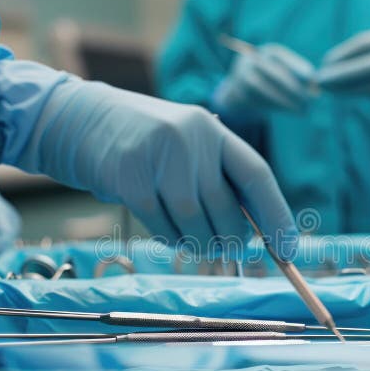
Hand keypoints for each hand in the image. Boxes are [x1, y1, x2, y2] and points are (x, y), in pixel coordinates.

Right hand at [0, 60, 298, 259]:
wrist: (81, 120)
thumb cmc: (144, 142)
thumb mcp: (187, 145)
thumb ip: (217, 177)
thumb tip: (253, 231)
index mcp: (212, 130)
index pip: (257, 176)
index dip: (276, 215)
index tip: (289, 248)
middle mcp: (190, 139)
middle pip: (226, 208)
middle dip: (232, 239)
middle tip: (229, 250)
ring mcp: (158, 158)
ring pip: (195, 223)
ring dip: (200, 245)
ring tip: (197, 244)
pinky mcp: (129, 179)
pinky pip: (162, 226)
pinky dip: (171, 239)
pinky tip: (169, 232)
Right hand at [213, 44, 314, 113]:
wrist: (239, 91)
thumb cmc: (270, 80)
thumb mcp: (281, 72)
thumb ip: (296, 76)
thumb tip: (315, 87)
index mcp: (263, 52)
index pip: (280, 56)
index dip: (297, 66)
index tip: (312, 79)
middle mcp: (250, 62)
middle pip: (274, 74)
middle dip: (294, 89)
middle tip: (309, 102)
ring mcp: (241, 78)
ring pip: (266, 90)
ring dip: (286, 102)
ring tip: (302, 111)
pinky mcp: (237, 95)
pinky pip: (259, 102)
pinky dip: (277, 108)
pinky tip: (289, 111)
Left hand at [316, 23, 369, 105]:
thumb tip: (344, 63)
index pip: (361, 44)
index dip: (340, 54)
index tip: (324, 62)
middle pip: (360, 64)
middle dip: (336, 73)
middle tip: (318, 79)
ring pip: (366, 82)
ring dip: (343, 88)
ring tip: (326, 90)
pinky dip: (358, 94)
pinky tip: (345, 96)